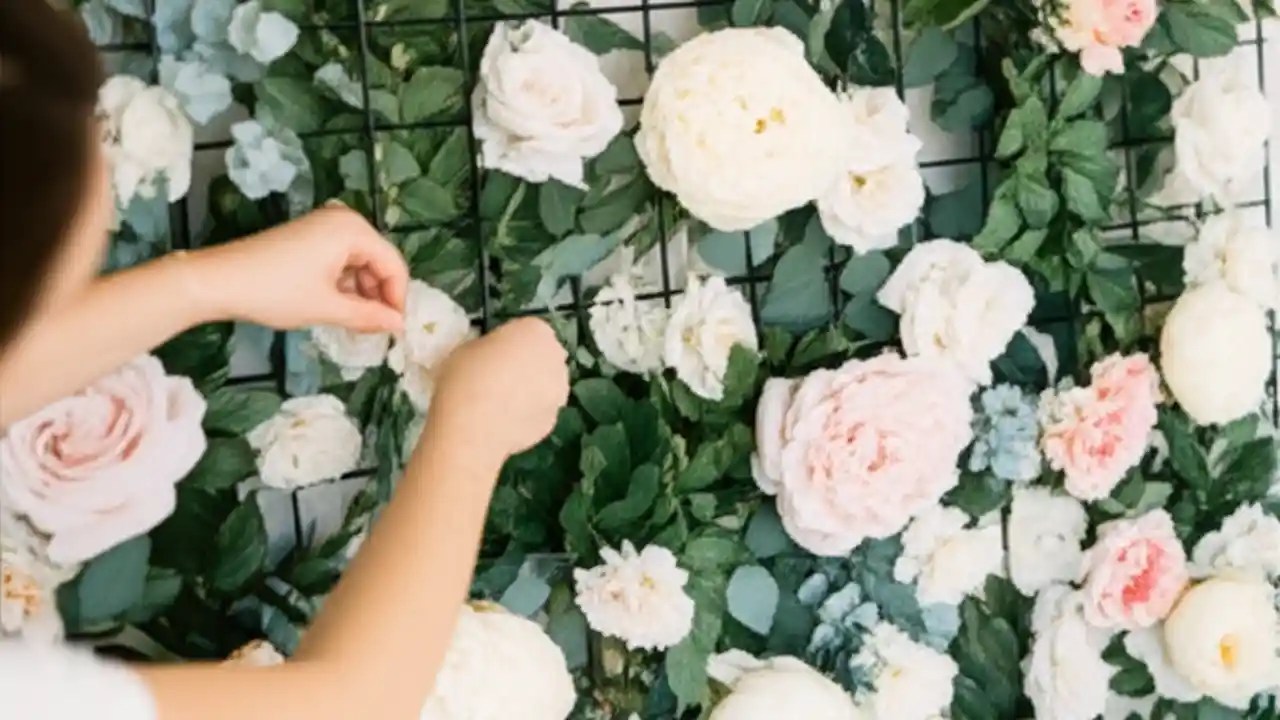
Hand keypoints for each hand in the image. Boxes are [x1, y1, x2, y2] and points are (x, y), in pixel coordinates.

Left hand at [189, 205, 409, 332]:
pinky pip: (342, 259)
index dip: (398, 299)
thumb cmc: (275, 292)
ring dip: (362, 292)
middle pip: (379, 261)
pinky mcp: (309, 236)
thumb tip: (399, 325)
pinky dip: (344, 283)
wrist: (218, 281)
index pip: (393, 266)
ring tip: (354, 321)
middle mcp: (343, 220)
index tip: (395, 330)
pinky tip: (337, 306)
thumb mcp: (327, 308)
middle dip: (379, 295)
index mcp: (353, 230)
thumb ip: (369, 316)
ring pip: (361, 262)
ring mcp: (324, 225)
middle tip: (375, 329)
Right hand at [430, 318, 569, 466]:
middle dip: (528, 364)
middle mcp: (556, 359)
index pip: (528, 330)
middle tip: (499, 376)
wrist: (471, 429)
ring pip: (546, 386)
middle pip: (544, 357)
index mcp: (536, 331)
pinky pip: (540, 412)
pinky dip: (528, 415)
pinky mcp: (553, 421)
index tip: (493, 353)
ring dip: (532, 390)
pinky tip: (505, 423)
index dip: (510, 342)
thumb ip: (490, 347)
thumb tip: (494, 357)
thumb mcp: (468, 347)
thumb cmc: (465, 378)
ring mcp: (559, 393)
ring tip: (502, 403)